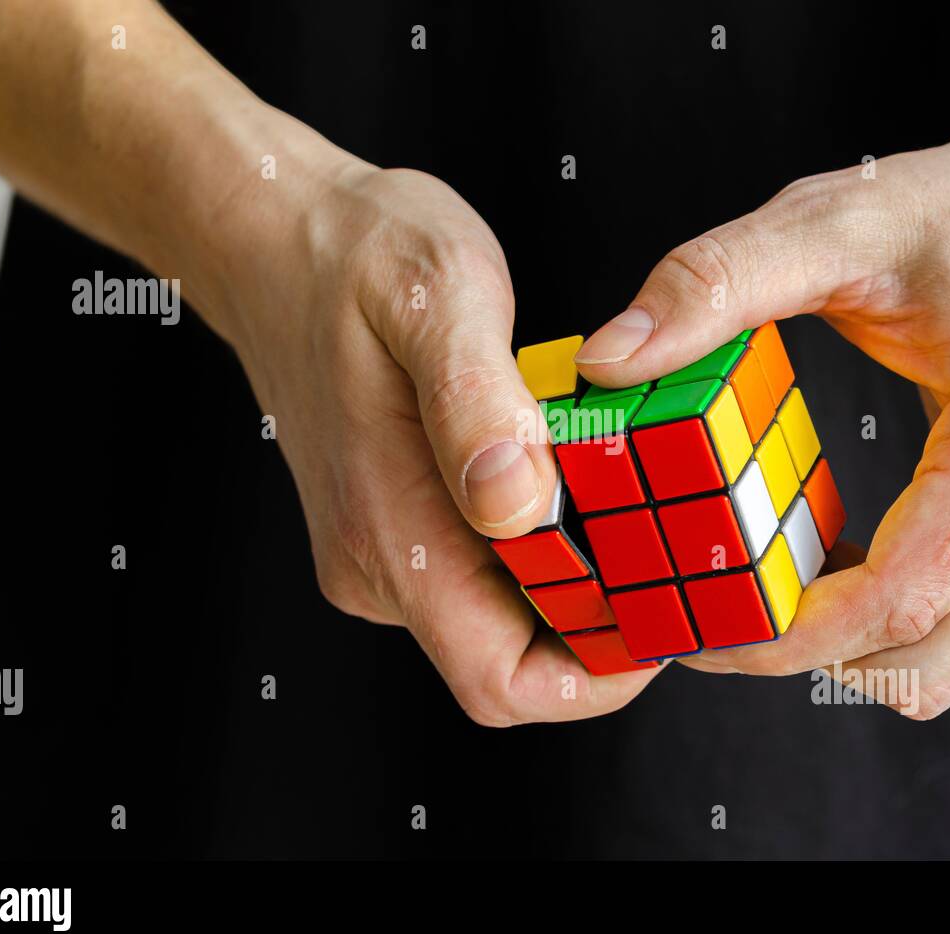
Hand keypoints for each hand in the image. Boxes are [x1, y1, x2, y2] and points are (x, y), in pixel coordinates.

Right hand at [212, 155, 662, 725]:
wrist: (274, 239)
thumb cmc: (351, 257)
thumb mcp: (434, 298)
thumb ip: (476, 404)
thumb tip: (518, 505)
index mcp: (390, 531)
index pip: (502, 678)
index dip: (599, 677)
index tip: (669, 618)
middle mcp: (380, 564)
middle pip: (517, 657)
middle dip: (607, 623)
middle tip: (674, 544)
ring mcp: (385, 551)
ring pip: (506, 616)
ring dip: (580, 583)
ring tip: (636, 506)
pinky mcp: (396, 528)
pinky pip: (486, 573)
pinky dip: (546, 549)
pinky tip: (579, 482)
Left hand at [574, 130, 949, 718]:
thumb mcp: (831, 223)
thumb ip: (715, 284)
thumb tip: (609, 361)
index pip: (898, 601)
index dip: (784, 639)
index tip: (699, 634)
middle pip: (922, 662)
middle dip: (803, 658)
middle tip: (712, 619)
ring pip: (941, 663)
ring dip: (843, 649)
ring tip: (760, 589)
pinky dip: (883, 625)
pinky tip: (826, 565)